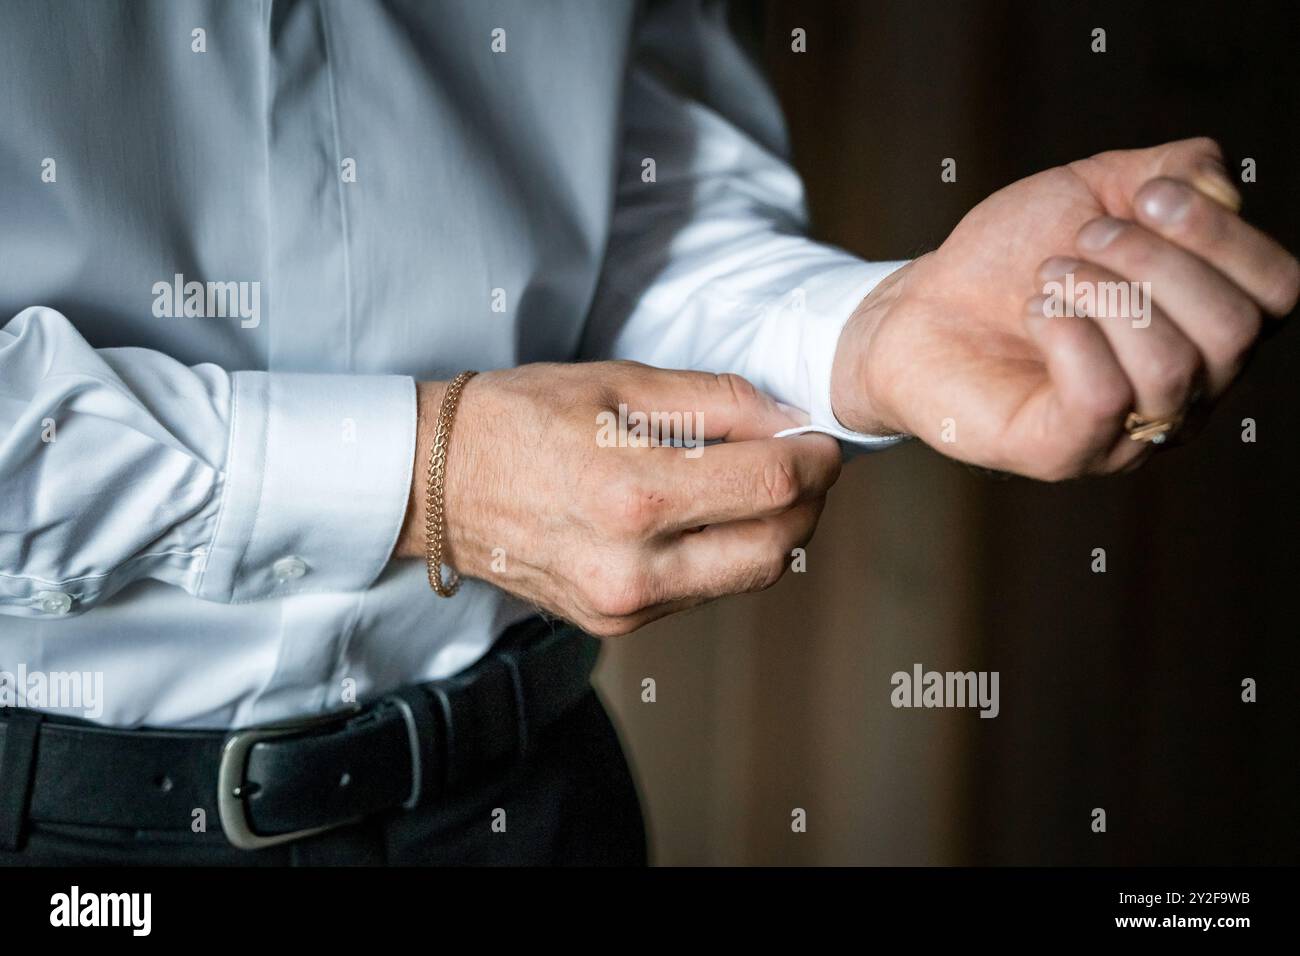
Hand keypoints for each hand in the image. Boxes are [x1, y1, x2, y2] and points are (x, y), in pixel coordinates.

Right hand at [394, 362, 840, 635]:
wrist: (437, 482)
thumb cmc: (520, 418)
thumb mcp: (618, 383)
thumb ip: (717, 400)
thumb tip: (789, 419)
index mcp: (634, 495)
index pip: (771, 487)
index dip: (816, 460)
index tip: (821, 438)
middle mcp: (633, 567)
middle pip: (775, 547)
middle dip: (810, 501)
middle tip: (809, 464)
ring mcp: (624, 606)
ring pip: (747, 577)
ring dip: (776, 531)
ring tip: (764, 485)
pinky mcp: (616, 625)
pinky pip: (703, 591)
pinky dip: (728, 553)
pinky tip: (713, 516)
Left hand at [831, 138, 1299, 479]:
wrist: (921, 307)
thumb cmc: (1012, 257)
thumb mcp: (1096, 190)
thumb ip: (1173, 171)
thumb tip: (1220, 187)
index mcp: (1208, 329)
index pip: (1277, 292)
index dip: (1223, 233)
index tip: (1148, 194)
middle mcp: (1187, 392)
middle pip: (1234, 330)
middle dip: (1156, 262)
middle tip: (1082, 240)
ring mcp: (1128, 434)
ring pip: (1172, 366)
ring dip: (1105, 295)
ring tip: (1049, 276)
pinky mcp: (1064, 453)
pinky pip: (1104, 398)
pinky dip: (1070, 334)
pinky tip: (1036, 312)